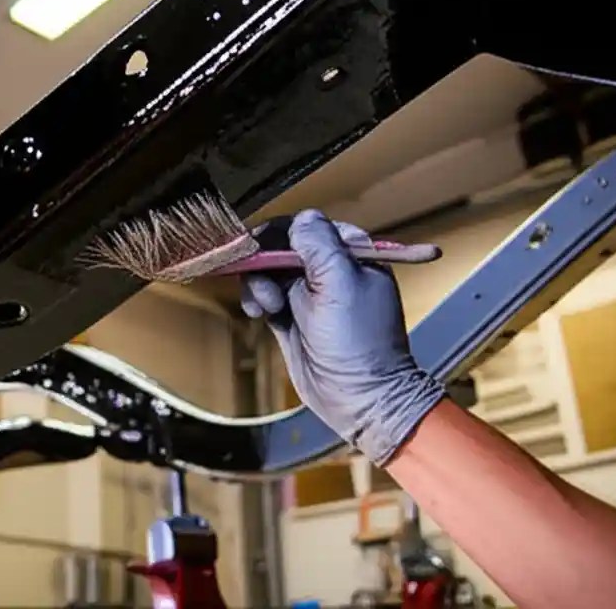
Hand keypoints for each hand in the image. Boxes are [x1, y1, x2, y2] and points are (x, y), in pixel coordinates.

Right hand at [240, 210, 443, 464]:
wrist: (359, 397)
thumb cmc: (358, 340)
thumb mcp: (342, 284)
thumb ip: (320, 245)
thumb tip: (301, 217)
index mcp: (352, 256)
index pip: (310, 227)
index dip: (281, 231)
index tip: (259, 240)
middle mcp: (330, 273)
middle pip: (283, 248)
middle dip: (266, 260)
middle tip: (257, 275)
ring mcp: (310, 298)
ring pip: (269, 273)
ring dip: (260, 284)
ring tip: (266, 306)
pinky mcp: (291, 320)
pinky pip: (265, 297)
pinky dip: (257, 301)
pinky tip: (259, 314)